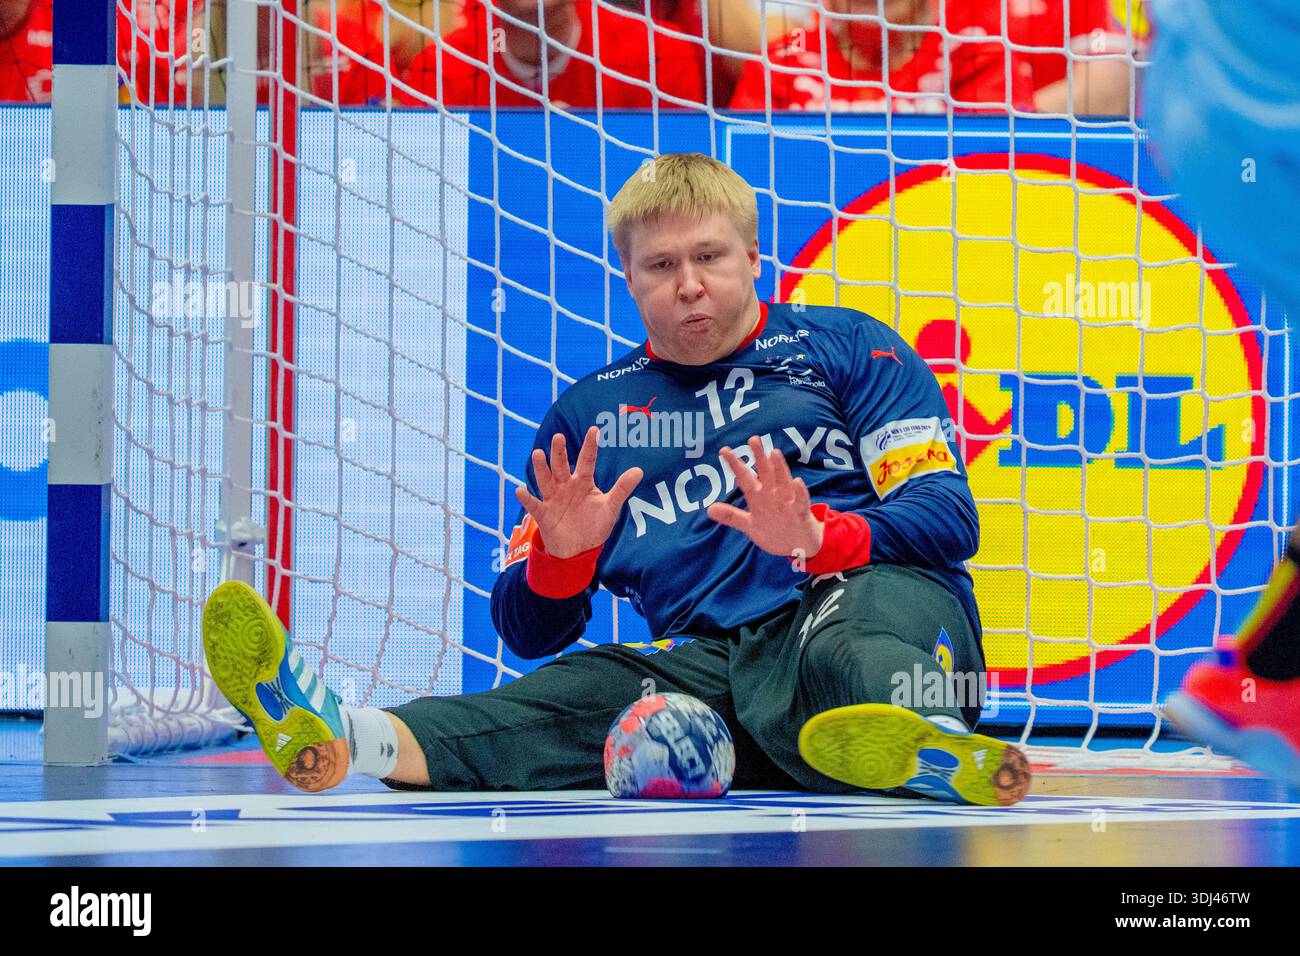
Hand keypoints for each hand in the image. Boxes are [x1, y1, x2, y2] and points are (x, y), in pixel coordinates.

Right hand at [514, 426, 643, 558]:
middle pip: (561, 466)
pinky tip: (520, 490)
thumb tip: (639, 470)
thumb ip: (621, 489)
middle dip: (559, 452)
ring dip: (541, 468)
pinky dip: (526, 499)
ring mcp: (553, 499)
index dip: (590, 446)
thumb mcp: (610, 508)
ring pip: (545, 480)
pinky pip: (534, 505)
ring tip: (538, 454)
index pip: (587, 461)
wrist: (578, 550)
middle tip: (558, 437)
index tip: (595, 430)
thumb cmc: (594, 525)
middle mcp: (566, 486)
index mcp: (583, 482)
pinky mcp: (544, 514)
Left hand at [707, 436, 823, 561]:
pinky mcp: (801, 512)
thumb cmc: (774, 532)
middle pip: (765, 473)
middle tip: (753, 439)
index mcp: (759, 497)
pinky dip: (800, 492)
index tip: (724, 450)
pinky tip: (798, 482)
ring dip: (779, 468)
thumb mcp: (750, 526)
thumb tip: (709, 509)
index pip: (745, 478)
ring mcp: (787, 502)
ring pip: (783, 482)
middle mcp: (773, 495)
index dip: (735, 465)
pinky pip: (800, 501)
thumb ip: (731, 516)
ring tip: (773, 453)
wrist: (799, 547)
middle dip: (759, 457)